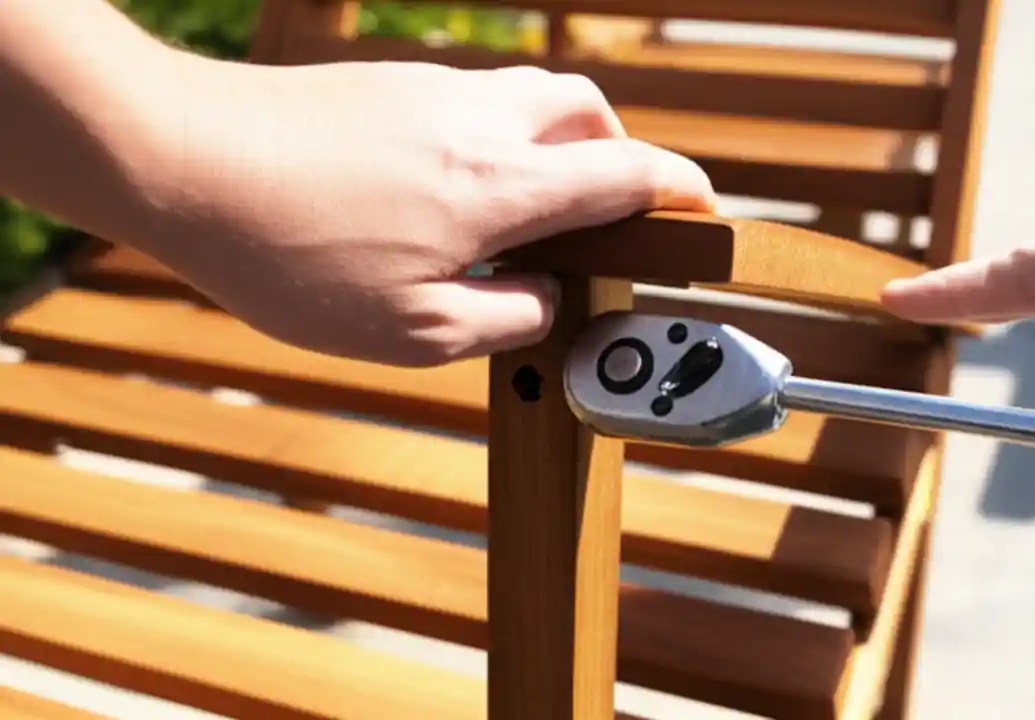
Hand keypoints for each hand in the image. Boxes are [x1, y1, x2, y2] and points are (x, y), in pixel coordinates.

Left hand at [132, 57, 713, 365]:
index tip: (704, 210)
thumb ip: (502, 320)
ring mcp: (434, 93)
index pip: (628, 175)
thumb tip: (546, 302)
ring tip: (529, 206)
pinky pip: (475, 100)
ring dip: (558, 142)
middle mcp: (481, 124)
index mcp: (502, 188)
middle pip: (592, 113)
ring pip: (533, 98)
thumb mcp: (410, 330)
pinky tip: (453, 187)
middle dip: (622, 155)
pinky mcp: (390, 83)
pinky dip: (497, 136)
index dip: (681, 193)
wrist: (183, 159)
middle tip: (610, 209)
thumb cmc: (291, 255)